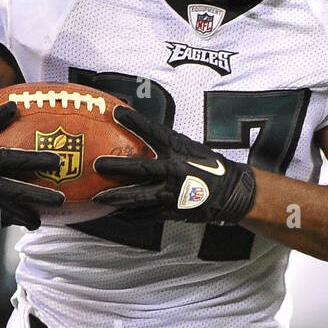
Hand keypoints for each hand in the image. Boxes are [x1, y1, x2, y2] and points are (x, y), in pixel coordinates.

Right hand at [0, 102, 63, 229]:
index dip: (36, 161)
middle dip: (38, 198)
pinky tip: (15, 221)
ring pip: (3, 211)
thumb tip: (14, 107)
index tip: (57, 161)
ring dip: (22, 217)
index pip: (12, 160)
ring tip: (39, 222)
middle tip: (60, 202)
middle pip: (14, 193)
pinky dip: (2, 220)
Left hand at [93, 106, 256, 224]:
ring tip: (98, 198)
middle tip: (97, 165)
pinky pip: (146, 216)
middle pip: (140, 169)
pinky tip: (115, 214)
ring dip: (117, 198)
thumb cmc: (208, 166)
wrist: (230, 192)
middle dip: (117, 167)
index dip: (135, 121)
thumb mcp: (190, 147)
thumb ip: (167, 142)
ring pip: (138, 197)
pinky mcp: (171, 212)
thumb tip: (140, 129)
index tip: (116, 111)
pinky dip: (130, 216)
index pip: (153, 132)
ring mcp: (171, 194)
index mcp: (178, 151)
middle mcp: (174, 171)